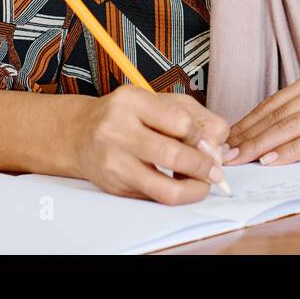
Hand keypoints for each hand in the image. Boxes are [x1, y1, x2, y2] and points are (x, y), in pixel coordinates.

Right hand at [69, 85, 230, 204]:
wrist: (81, 135)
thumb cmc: (130, 115)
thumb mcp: (163, 102)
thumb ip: (197, 117)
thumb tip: (218, 145)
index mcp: (132, 101)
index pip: (180, 122)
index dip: (203, 137)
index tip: (212, 144)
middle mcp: (117, 130)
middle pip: (172, 155)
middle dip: (202, 166)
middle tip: (215, 172)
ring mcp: (113, 162)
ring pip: (164, 188)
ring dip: (193, 189)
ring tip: (203, 183)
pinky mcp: (114, 186)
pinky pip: (154, 197)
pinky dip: (175, 193)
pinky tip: (181, 184)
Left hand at [223, 66, 299, 166]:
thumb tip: (281, 136)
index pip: (275, 102)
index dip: (247, 122)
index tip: (225, 140)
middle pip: (278, 113)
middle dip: (246, 135)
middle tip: (221, 154)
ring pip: (292, 125)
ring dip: (261, 144)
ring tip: (239, 159)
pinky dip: (293, 150)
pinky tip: (274, 160)